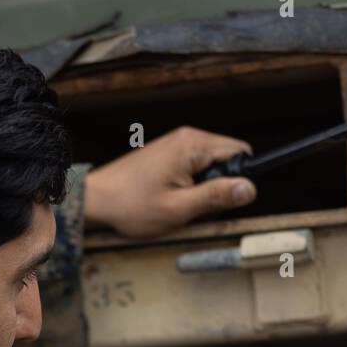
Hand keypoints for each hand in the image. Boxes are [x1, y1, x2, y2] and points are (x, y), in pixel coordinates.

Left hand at [83, 127, 256, 238]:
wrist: (97, 199)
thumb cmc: (131, 205)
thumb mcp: (179, 208)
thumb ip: (216, 196)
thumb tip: (249, 188)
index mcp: (192, 146)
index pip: (241, 153)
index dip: (240, 180)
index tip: (225, 200)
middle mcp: (187, 138)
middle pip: (228, 158)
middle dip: (222, 186)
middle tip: (198, 207)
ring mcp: (177, 144)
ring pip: (212, 166)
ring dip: (206, 189)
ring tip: (183, 205)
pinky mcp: (169, 154)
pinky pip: (196, 168)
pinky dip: (192, 186)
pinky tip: (175, 199)